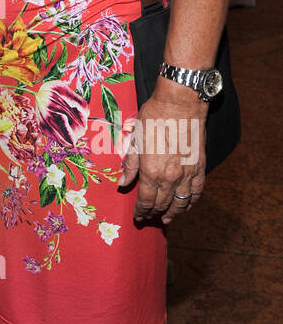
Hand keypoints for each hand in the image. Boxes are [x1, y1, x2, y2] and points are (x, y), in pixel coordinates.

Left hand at [118, 89, 206, 224]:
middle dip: (153, 213)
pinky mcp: (200, 167)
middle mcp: (170, 177)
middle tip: (148, 218)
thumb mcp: (135, 139)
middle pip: (161, 204)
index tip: (137, 216)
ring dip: (173, 213)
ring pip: (181, 203)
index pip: (145, 200)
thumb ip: (130, 164)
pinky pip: (197, 192)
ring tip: (166, 219)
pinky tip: (186, 206)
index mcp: (150, 171)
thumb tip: (122, 183)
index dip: (140, 211)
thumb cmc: (154, 117)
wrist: (181, 103)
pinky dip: (191, 202)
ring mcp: (187, 174)